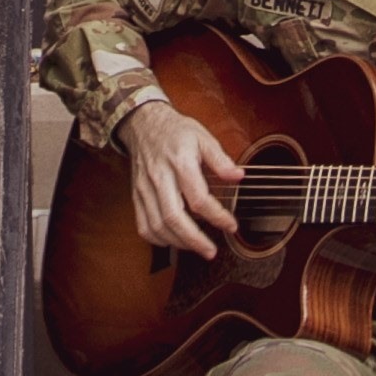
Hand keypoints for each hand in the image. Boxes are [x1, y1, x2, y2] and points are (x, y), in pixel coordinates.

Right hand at [118, 99, 242, 258]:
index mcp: (179, 161)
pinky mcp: (136, 195)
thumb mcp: (203, 137)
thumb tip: (239, 176)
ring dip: (178, 243)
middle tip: (211, 251)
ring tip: (197, 248)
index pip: (198, 197)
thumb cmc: (176, 131)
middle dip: (194, 240)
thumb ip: (220, 159)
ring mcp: (144, 188)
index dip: (217, 216)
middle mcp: (159, 177)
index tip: (231, 225)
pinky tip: (174, 241)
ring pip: (157, 225)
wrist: (144, 123)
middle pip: (173, 217)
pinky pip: (143, 225)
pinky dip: (158, 239)